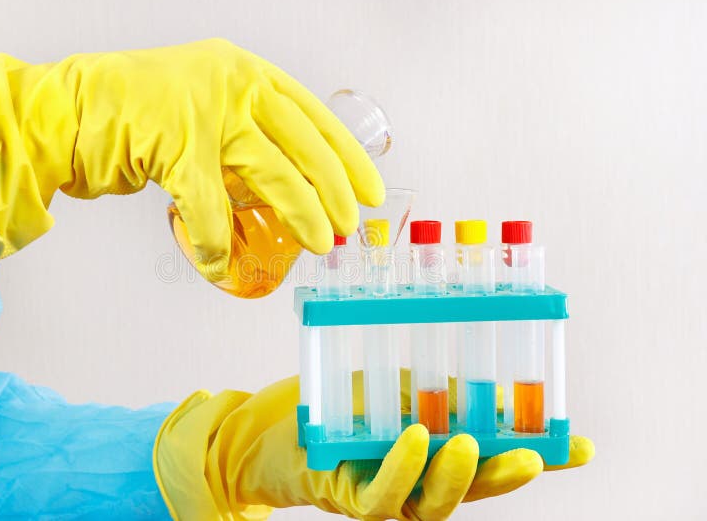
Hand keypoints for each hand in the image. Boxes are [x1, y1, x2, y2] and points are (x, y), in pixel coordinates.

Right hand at [0, 40, 383, 265]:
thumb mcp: (206, 110)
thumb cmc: (136, 116)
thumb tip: (288, 186)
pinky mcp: (174, 141)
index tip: (371, 189)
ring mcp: (205, 109)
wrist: (67, 110)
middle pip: (305, 144)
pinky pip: (209, 205)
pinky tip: (217, 264)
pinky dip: (213, 240)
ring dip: (301, 214)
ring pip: (272, 172)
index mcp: (247, 72)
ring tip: (318, 244)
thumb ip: (245, 137)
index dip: (348, 157)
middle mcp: (233, 82)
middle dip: (334, 192)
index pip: (315, 116)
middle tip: (348, 226)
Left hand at [154, 371, 593, 519]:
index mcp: (434, 453)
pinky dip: (399, 467)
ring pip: (430, 503)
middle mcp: (416, 480)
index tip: (579, 445)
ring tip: (470, 446)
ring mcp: (385, 493)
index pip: (495, 460)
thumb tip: (472, 345)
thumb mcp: (390, 385)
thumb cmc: (336, 407)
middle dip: (506, 475)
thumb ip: (429, 379)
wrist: (269, 432)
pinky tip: (414, 439)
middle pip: (472, 489)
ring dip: (454, 478)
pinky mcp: (348, 494)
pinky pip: (378, 494)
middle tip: (533, 454)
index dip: (540, 456)